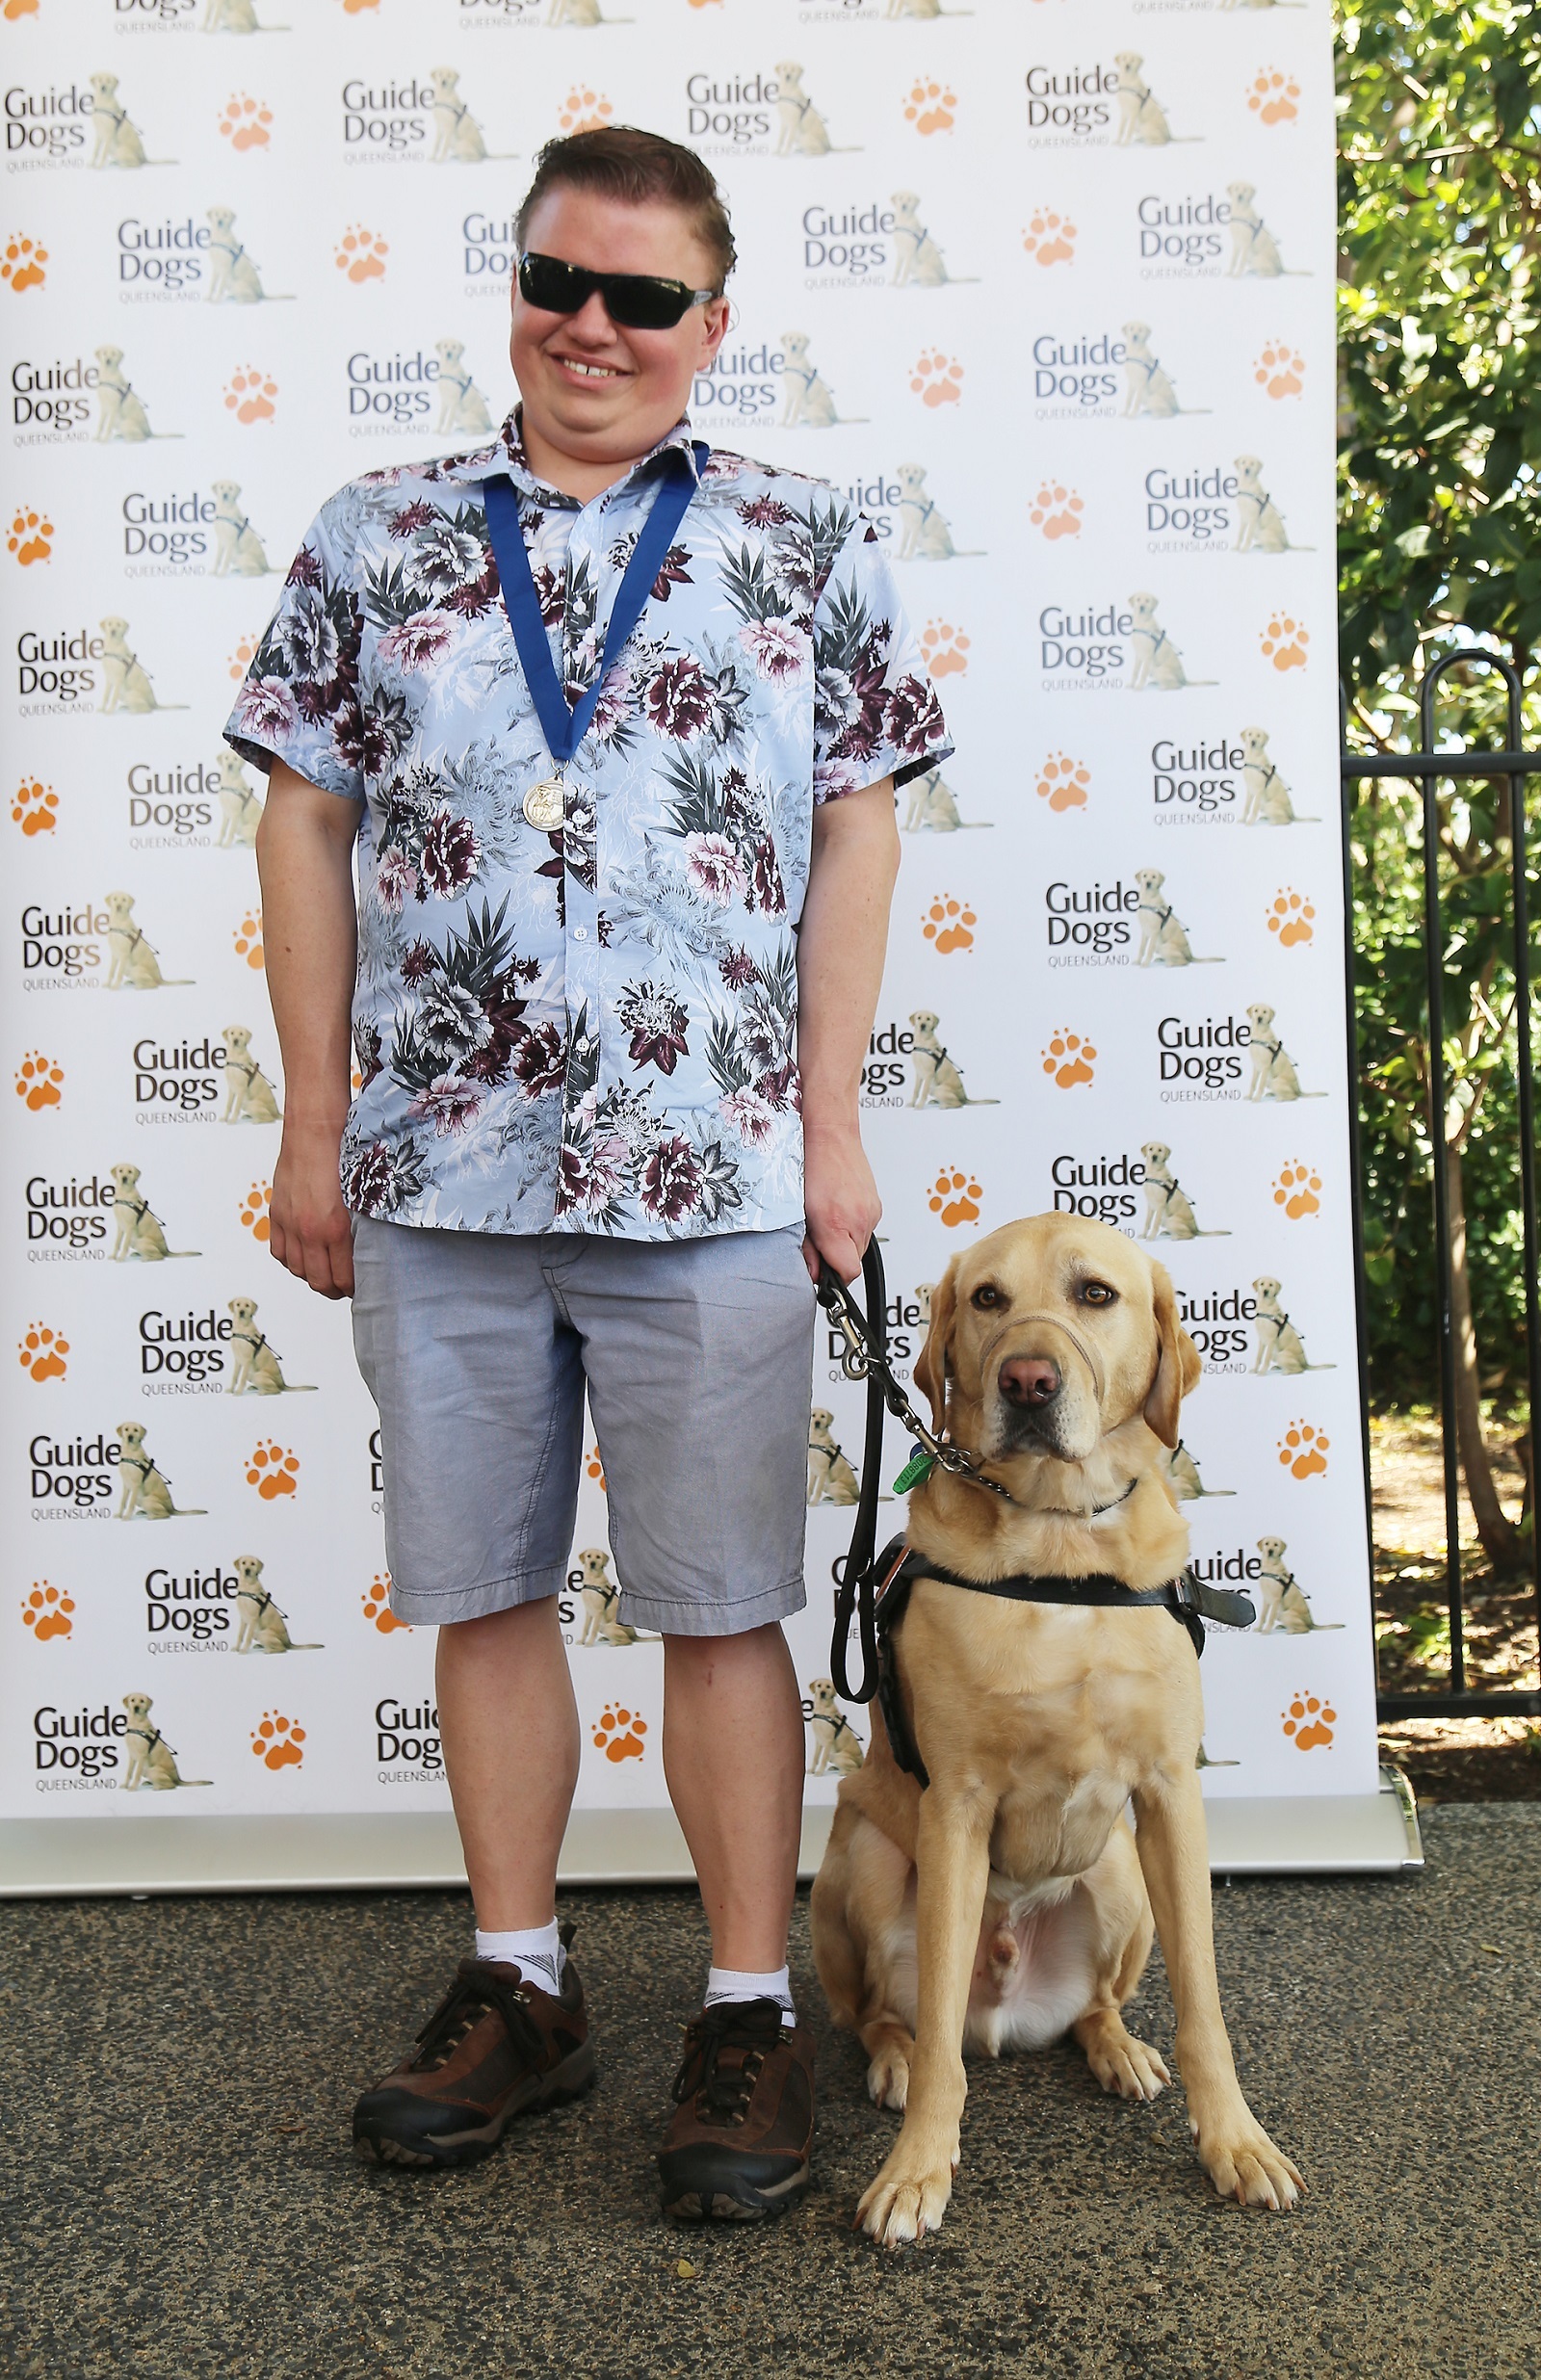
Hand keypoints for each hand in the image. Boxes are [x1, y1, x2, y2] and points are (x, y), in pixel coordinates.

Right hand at [270, 1126, 353, 1298]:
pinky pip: (279, 1252)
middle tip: (344, 1287)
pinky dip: (291, 1260)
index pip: (343, 1277)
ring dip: (312, 1276)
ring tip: (326, 1273)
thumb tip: (369, 1252)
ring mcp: (290, 1224)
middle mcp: (310, 1230)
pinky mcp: (277, 1214)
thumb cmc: (344, 1157)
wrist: (316, 1130)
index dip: (353, 1288)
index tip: (360, 1286)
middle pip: (318, 1281)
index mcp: (336, 1228)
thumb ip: (362, 1228)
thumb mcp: (363, 1197)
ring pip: (297, 1270)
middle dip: (334, 1289)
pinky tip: (304, 1257)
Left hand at [802, 1125, 880, 1284]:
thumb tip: (813, 1273)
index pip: (847, 1273)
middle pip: (853, 1262)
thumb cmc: (810, 1165)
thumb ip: (806, 1247)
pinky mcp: (876, 1205)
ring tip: (826, 1220)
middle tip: (816, 1240)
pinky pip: (865, 1228)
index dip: (833, 1278)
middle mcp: (860, 1220)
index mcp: (838, 1224)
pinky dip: (851, 1227)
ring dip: (843, 1242)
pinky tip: (838, 1210)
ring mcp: (872, 1212)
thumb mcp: (797, 1211)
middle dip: (835, 1258)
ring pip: (859, 1246)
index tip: (821, 1272)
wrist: (831, 1135)